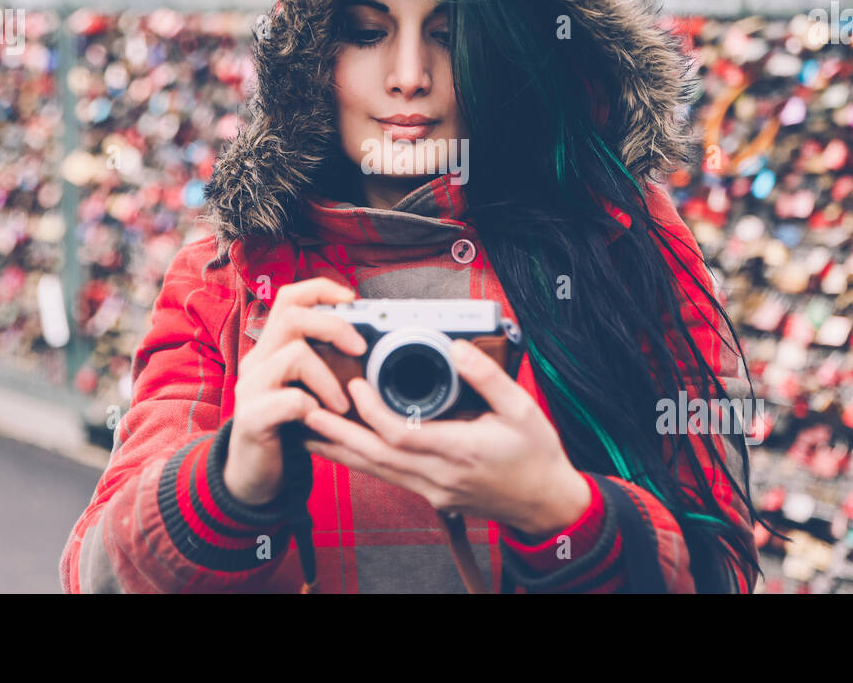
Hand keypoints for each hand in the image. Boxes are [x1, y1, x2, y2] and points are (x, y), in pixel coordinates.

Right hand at [223, 278, 367, 505]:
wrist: (254, 473)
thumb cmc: (289, 427)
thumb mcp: (307, 388)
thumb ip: (326, 364)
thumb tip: (371, 347)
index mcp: (272, 348)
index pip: (289, 298)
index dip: (321, 289)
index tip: (353, 299)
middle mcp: (257, 360)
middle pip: (291, 315)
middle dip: (334, 326)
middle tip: (360, 350)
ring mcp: (250, 388)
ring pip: (294, 355)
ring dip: (329, 378)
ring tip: (342, 405)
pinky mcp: (251, 418)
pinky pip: (289, 400)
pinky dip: (313, 407)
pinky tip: (319, 421)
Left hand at [299, 339, 591, 536]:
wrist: (547, 503)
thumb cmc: (537, 456)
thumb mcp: (522, 409)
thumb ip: (487, 377)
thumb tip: (457, 348)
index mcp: (459, 450)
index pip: (399, 434)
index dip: (370, 410)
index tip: (354, 385)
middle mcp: (439, 476)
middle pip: (375, 457)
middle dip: (337, 435)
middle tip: (306, 413)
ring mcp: (433, 490)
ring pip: (376, 472)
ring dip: (342, 451)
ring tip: (310, 433)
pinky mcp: (433, 495)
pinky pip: (389, 478)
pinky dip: (363, 462)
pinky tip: (346, 450)